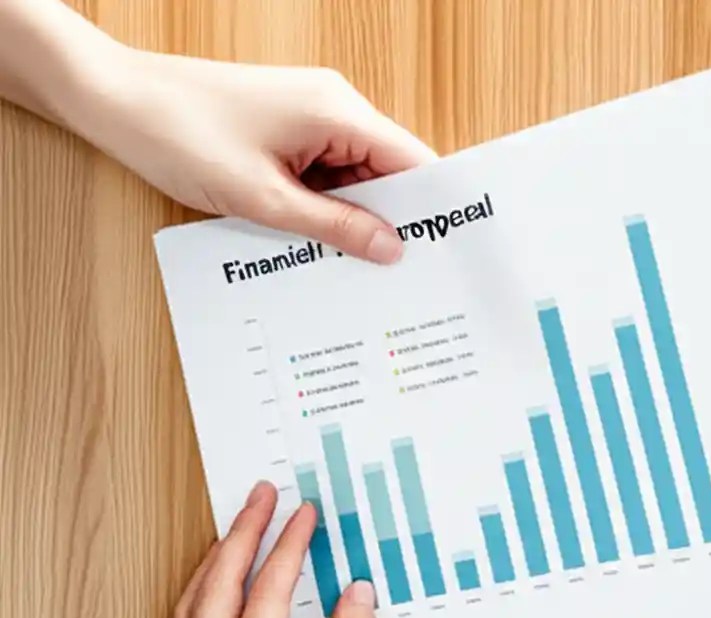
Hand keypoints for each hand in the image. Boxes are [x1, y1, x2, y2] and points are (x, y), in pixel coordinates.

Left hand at [69, 47, 433, 262]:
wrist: (115, 100)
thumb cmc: (181, 136)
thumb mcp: (263, 198)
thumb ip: (334, 226)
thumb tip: (391, 249)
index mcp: (338, 112)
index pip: (414, 161)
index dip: (433, 208)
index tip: (446, 252)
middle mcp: (334, 106)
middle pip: (389, 171)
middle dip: (392, 220)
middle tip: (400, 275)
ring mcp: (311, 116)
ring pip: (356, 175)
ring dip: (353, 216)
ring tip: (353, 263)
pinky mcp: (288, 128)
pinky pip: (326, 171)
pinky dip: (326, 205)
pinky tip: (318, 238)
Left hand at [175, 482, 376, 617]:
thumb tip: (355, 594)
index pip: (265, 591)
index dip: (289, 545)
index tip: (305, 515)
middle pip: (216, 585)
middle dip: (242, 533)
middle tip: (261, 497)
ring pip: (191, 606)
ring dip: (216, 559)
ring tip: (237, 528)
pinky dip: (203, 592)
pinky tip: (217, 583)